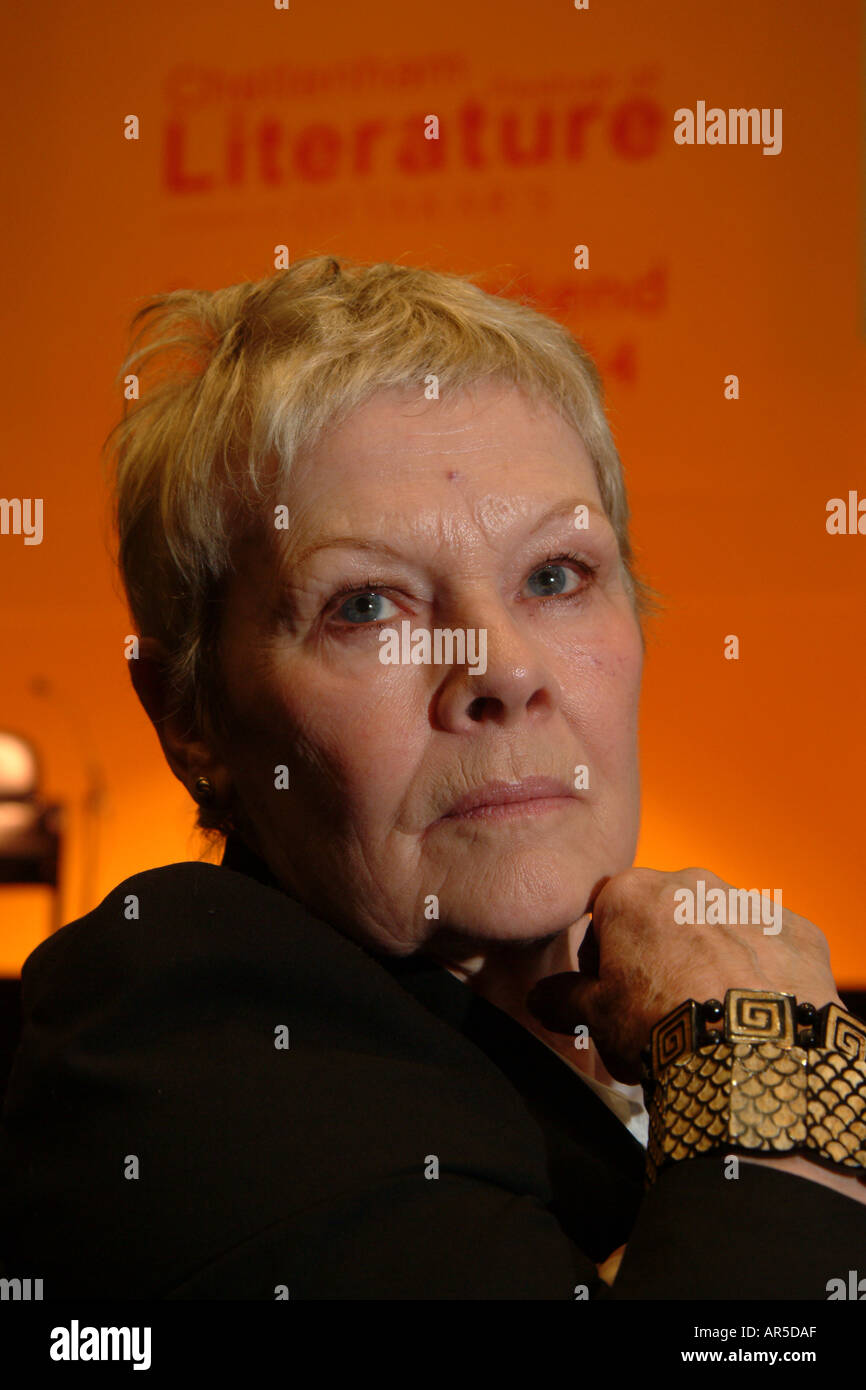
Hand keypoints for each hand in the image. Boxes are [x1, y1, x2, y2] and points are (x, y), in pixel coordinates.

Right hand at [526, 866, 843, 1083]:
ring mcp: (750, 903)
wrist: (748, 1055)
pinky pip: (772, 946)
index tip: (610, 991)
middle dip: (661, 951)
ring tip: (714, 1013)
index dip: (602, 956)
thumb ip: (564, 997)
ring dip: (713, 957)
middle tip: (662, 1005)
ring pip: (722, 925)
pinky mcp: (797, 931)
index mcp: (633, 893)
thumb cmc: (661, 1027)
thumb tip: (539, 997)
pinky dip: (763, 971)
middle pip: (666, 913)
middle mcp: (692, 883)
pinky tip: (754, 1013)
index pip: (604, 912)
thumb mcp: (596, 1016)